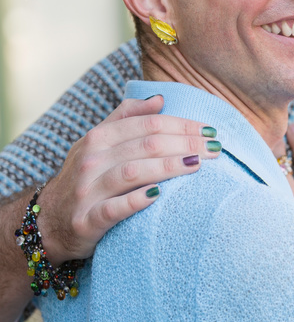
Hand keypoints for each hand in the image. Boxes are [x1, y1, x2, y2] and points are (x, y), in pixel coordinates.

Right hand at [36, 96, 220, 263]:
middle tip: (216, 149)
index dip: (182, 125)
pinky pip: (114, 209)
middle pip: (146, 145)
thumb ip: (126, 118)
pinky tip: (159, 196)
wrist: (48, 222)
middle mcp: (92, 160)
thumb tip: (160, 99)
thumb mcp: (97, 143)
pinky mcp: (87, 220)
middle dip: (185, 144)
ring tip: (198, 165)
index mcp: (99, 137)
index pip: (148, 124)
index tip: (211, 131)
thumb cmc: (83, 179)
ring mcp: (87, 190)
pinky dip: (137, 201)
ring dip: (169, 167)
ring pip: (133, 172)